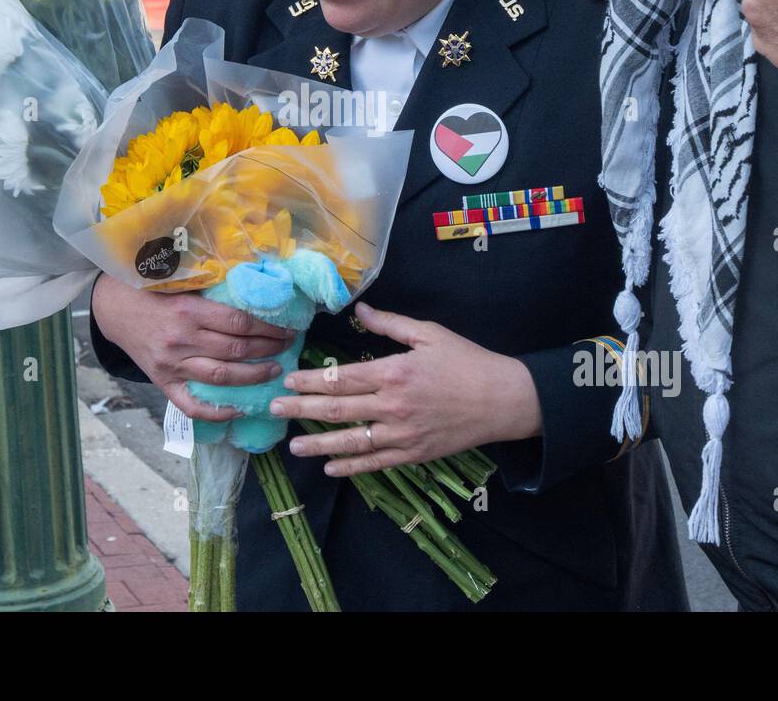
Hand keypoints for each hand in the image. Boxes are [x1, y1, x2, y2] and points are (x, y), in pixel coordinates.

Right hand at [91, 271, 295, 421]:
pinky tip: (240, 409)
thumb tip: (256, 294)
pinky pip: (192, 405)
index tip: (286, 327)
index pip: (238, 323)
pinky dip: (218, 411)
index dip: (268, 327)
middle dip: (268, 349)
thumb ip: (212, 292)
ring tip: (274, 371)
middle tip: (287, 346)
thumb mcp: (181, 282)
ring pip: (221, 377)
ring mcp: (172, 364)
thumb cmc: (151, 289)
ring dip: (254, 376)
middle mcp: (182, 339)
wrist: (112, 308)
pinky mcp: (163, 382)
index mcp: (188, 310)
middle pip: (236, 350)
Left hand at [267, 302, 540, 476]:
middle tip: (273, 411)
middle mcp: (393, 406)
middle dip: (301, 410)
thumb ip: (390, 324)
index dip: (310, 380)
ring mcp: (402, 434)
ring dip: (318, 444)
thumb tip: (358, 310)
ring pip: (351, 442)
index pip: (341, 378)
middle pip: (337, 409)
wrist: (503, 400)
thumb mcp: (429, 333)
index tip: (288, 380)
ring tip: (293, 446)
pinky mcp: (414, 455)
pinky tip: (331, 468)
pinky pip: (376, 463)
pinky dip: (352, 467)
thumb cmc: (466, 361)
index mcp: (393, 372)